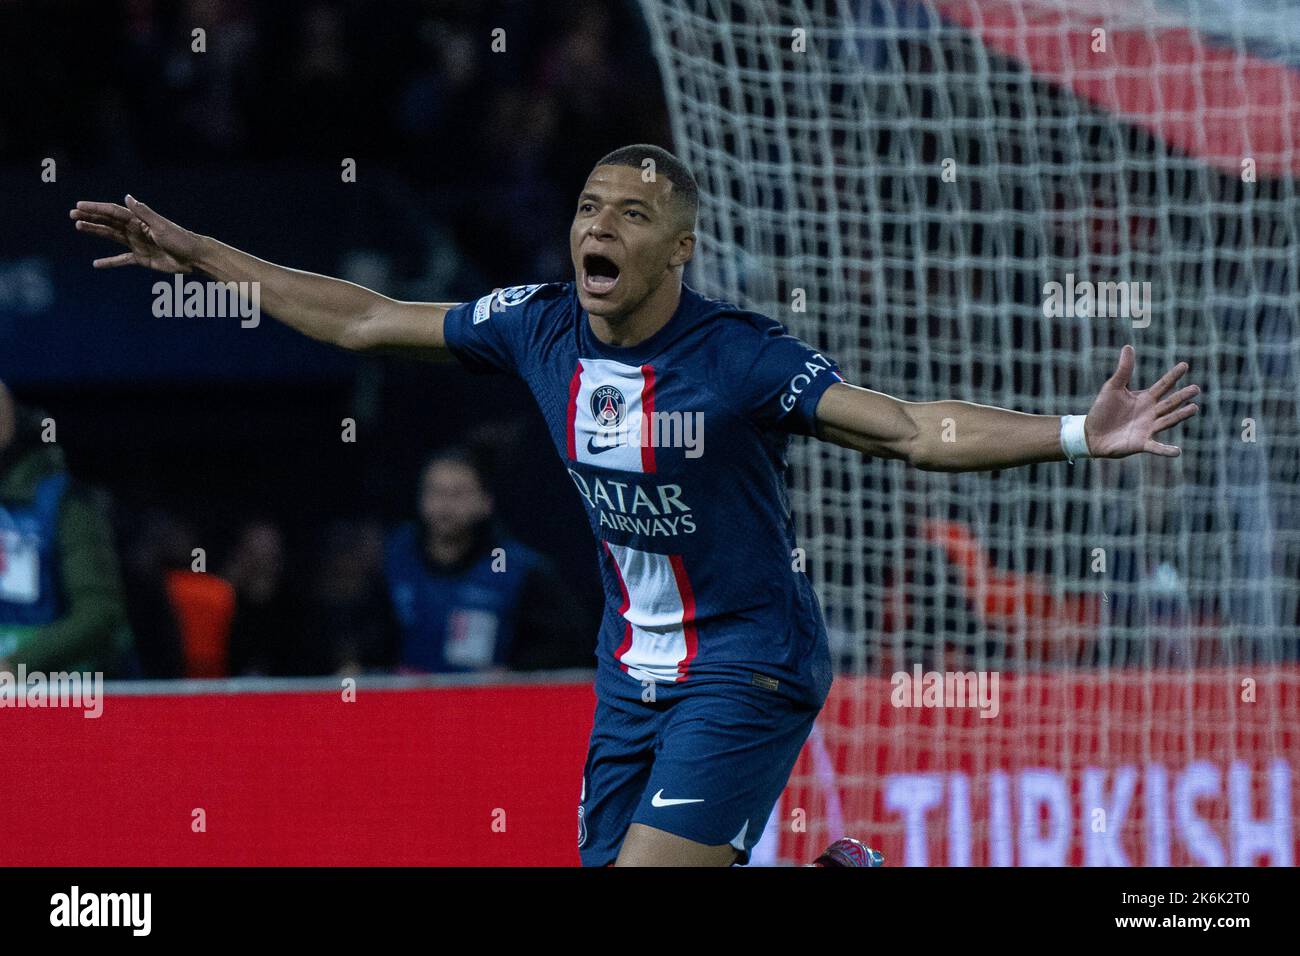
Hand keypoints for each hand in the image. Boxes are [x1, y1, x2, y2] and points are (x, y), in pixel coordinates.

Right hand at [69, 195, 201, 272]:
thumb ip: (143, 212)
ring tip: (79, 227)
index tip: (79, 206)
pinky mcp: (141, 259)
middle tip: (72, 215)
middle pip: (108, 223)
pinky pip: (122, 260)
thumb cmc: (180, 239)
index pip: (113, 212)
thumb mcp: (161, 225)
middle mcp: (135, 230)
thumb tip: (127, 197)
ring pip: (111, 237)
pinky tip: (96, 264)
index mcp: (139, 221)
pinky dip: (110, 262)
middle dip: (91, 218)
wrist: (194, 257)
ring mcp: (137, 244)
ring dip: (95, 232)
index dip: (96, 208)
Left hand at [1084, 345, 1199, 457]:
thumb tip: (1128, 347)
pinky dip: (1166, 450)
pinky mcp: (1141, 444)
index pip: (1163, 385)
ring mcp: (1148, 428)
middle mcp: (1150, 413)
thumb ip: (1123, 370)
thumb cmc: (1103, 410)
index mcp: (1145, 399)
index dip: (1173, 376)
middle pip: (1170, 403)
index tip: (1184, 365)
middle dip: (1182, 396)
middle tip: (1196, 388)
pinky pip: (1156, 447)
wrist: (1091, 433)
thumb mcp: (1112, 387)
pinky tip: (1177, 451)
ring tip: (1194, 408)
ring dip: (1180, 416)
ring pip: (1168, 421)